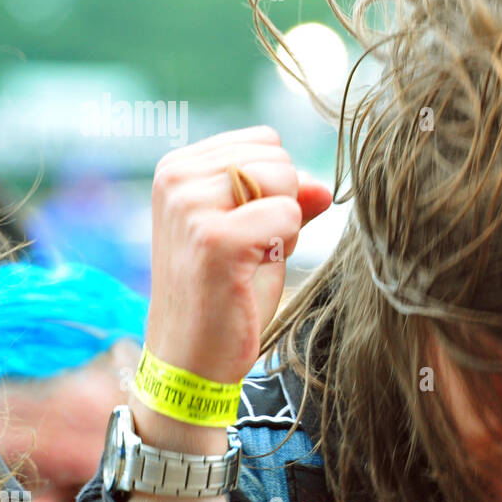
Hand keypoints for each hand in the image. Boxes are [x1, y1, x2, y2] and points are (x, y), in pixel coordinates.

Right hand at [124, 127, 331, 501]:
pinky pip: (287, 215)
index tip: (247, 229)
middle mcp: (176, 177)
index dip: (275, 187)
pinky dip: (283, 246)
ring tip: (249, 259)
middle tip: (251, 249)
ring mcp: (190, 205)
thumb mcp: (257, 237)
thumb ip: (288, 201)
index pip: (264, 141)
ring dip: (282, 225)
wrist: (192, 360)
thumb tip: (326, 186)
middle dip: (282, 204)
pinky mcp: (213, 238)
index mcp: (178, 167)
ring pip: (284, 179)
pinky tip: (250, 272)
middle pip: (277, 156)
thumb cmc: (225, 296)